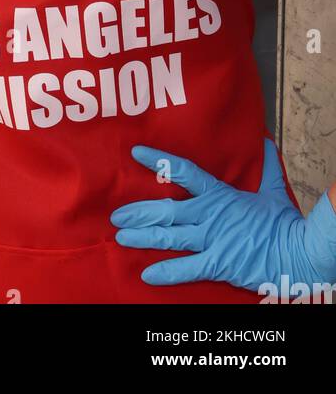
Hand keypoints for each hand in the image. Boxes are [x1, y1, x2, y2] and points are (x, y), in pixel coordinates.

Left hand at [110, 139, 335, 292]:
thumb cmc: (284, 222)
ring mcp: (211, 239)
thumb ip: (265, 166)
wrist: (298, 252)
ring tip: (120, 237)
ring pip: (169, 236)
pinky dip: (166, 272)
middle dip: (138, 212)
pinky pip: (187, 268)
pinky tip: (147, 274)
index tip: (135, 152)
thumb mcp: (272, 189)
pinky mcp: (218, 263)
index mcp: (218, 194)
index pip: (182, 171)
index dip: (158, 160)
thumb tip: (264, 141)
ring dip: (142, 236)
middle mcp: (209, 215)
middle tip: (116, 215)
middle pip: (165, 209)